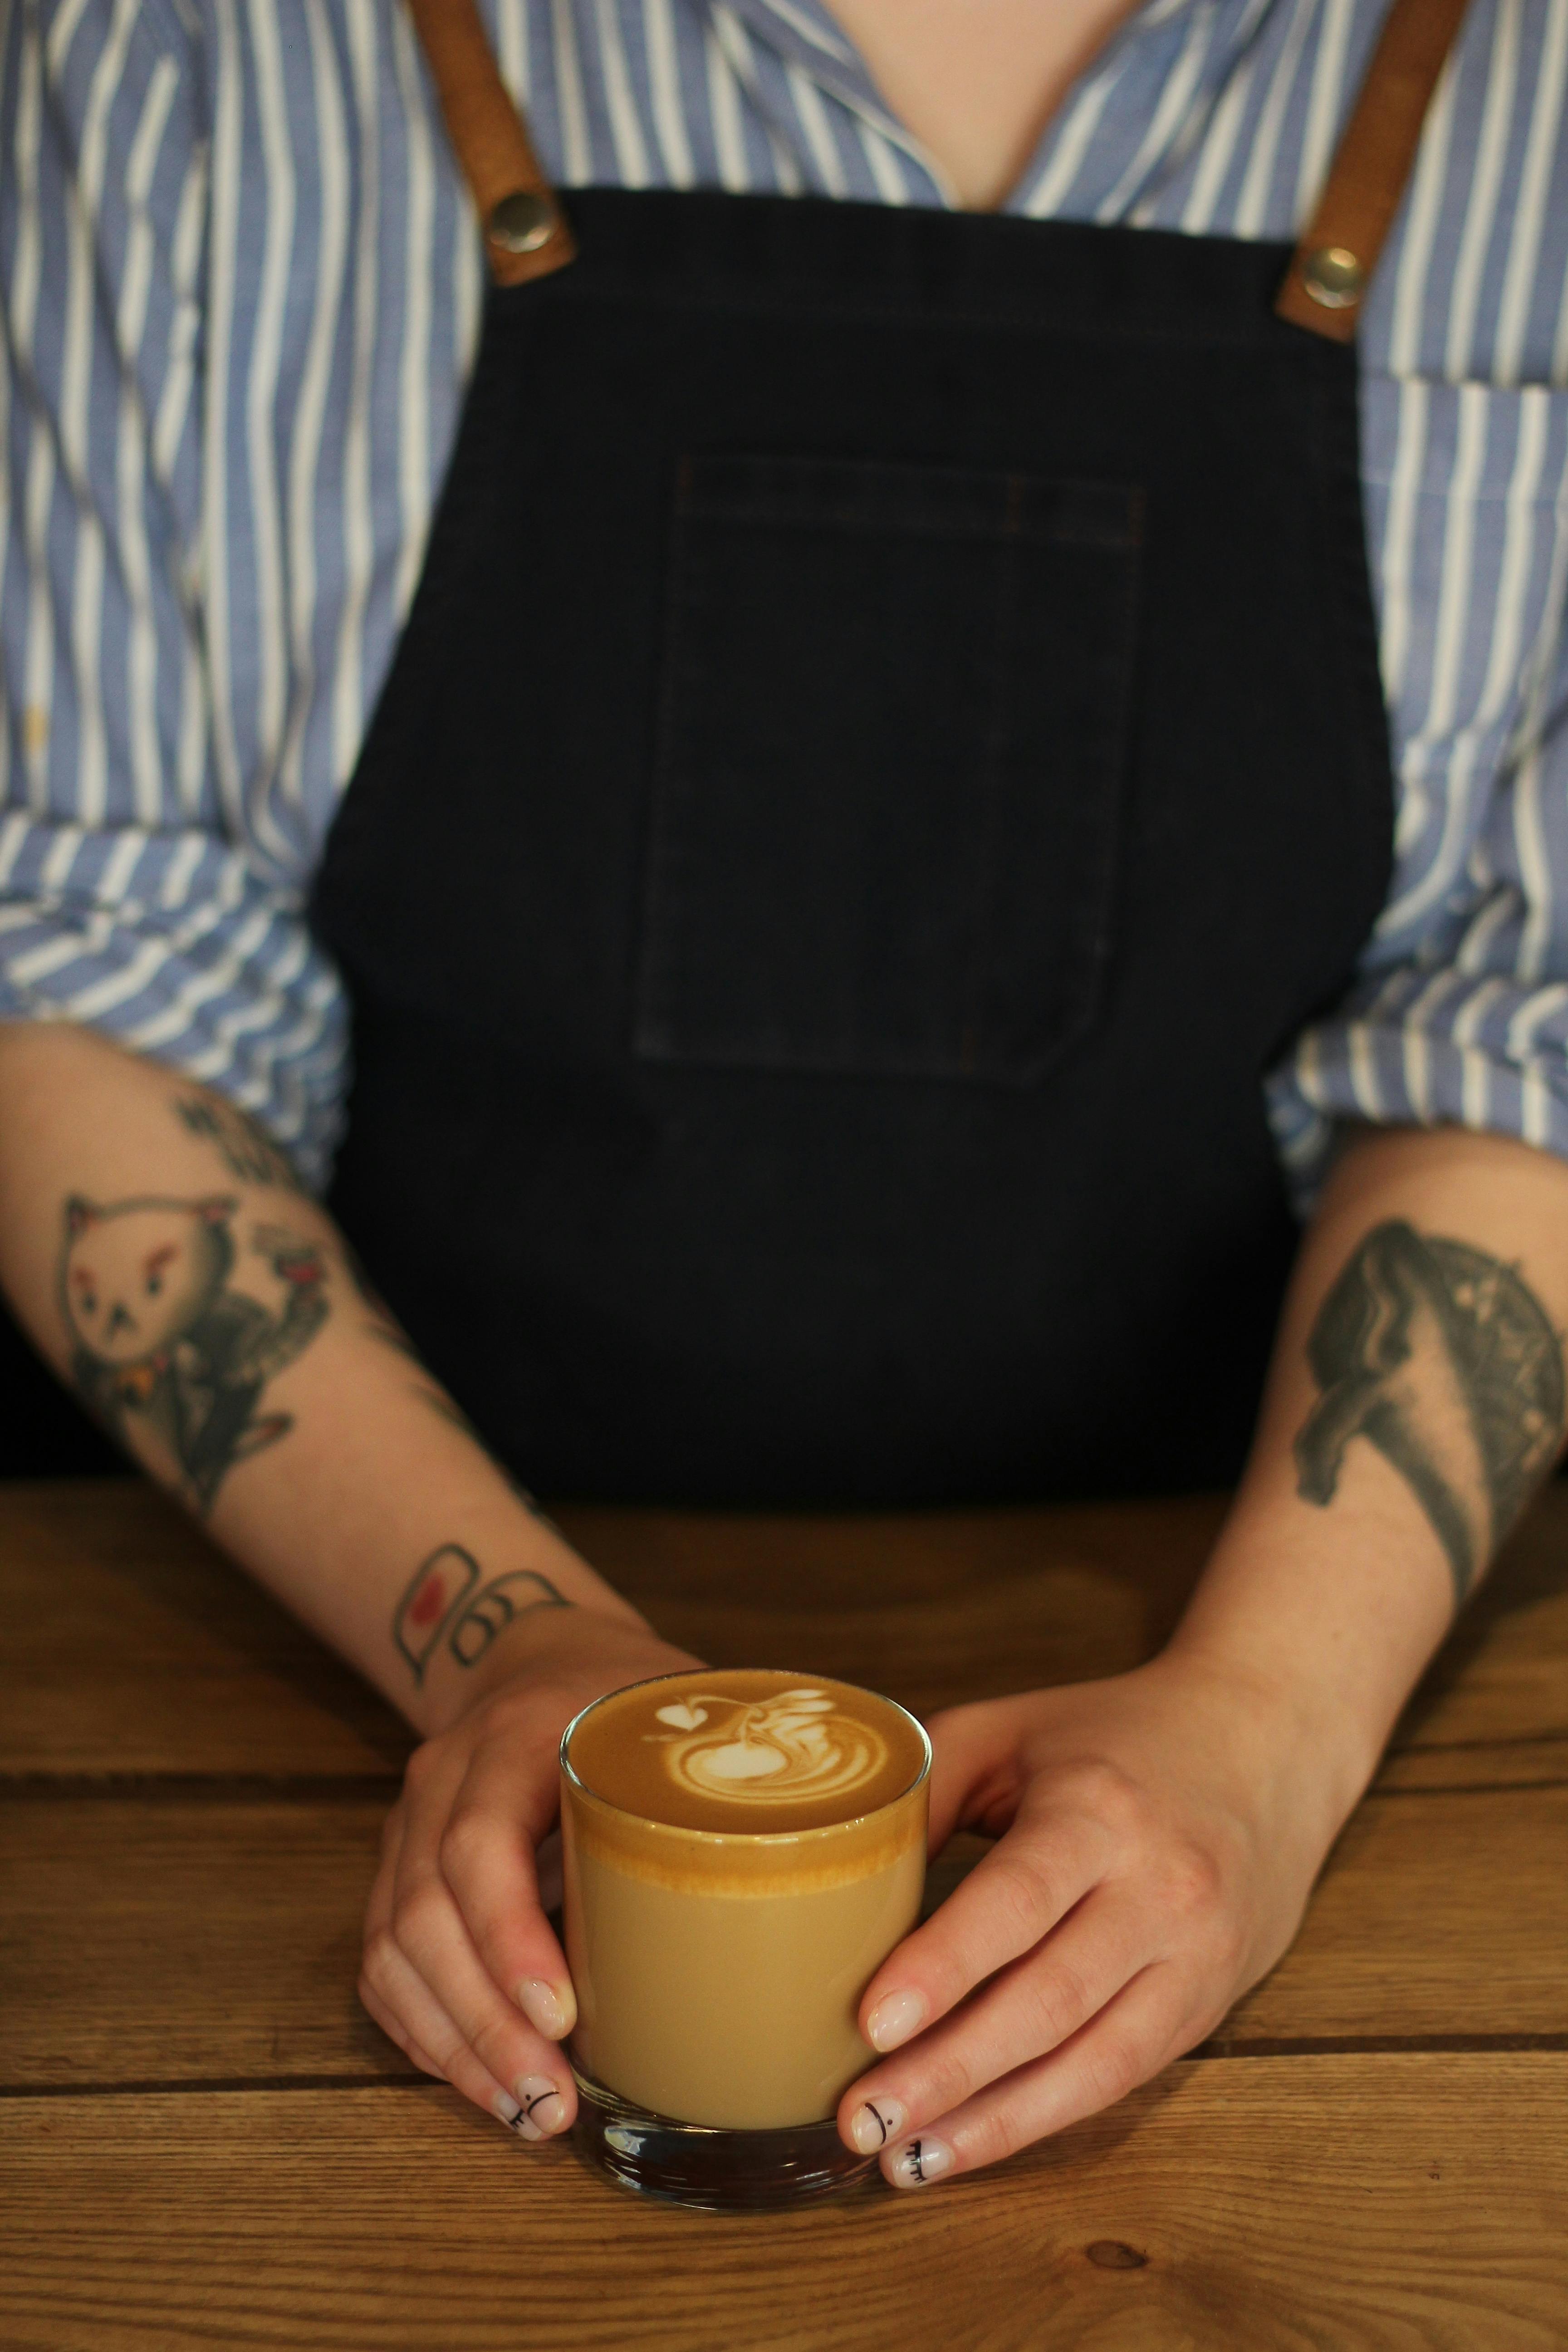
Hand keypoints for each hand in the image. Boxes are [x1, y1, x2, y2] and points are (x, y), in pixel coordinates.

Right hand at [359, 1613, 699, 2142]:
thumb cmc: (626, 1691)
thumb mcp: (681, 1702)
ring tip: (529, 2116)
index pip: (480, 1844)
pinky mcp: (400, 1875)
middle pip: (426, 1917)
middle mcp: (441, 1784)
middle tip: (553, 2104)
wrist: (540, 1657)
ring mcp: (409, 1830)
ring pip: (394, 1953)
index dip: (509, 1936)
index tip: (561, 2017)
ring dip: (456, 2047)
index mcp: (510, 1737)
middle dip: (485, 2026)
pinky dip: (429, 2036)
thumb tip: (830, 1847)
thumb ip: (739, 1762)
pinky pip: (387, 1967)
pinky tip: (484, 2084)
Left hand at [837, 1656, 1348, 2187]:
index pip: (1019, 1898)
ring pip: (1094, 2061)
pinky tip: (973, 2141)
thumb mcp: (1009, 1731)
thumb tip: (835, 1877)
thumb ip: (924, 1795)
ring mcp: (1195, 1954)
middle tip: (863, 2117)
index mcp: (1100, 1808)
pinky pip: (1122, 2076)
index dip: (945, 1965)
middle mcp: (1160, 1887)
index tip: (872, 2021)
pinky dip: (1043, 2117)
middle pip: (1051, 1998)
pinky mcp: (1208, 2002)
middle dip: (951, 2071)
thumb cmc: (1111, 1737)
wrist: (1264, 1744)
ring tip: (902, 2160)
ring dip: (994, 2122)